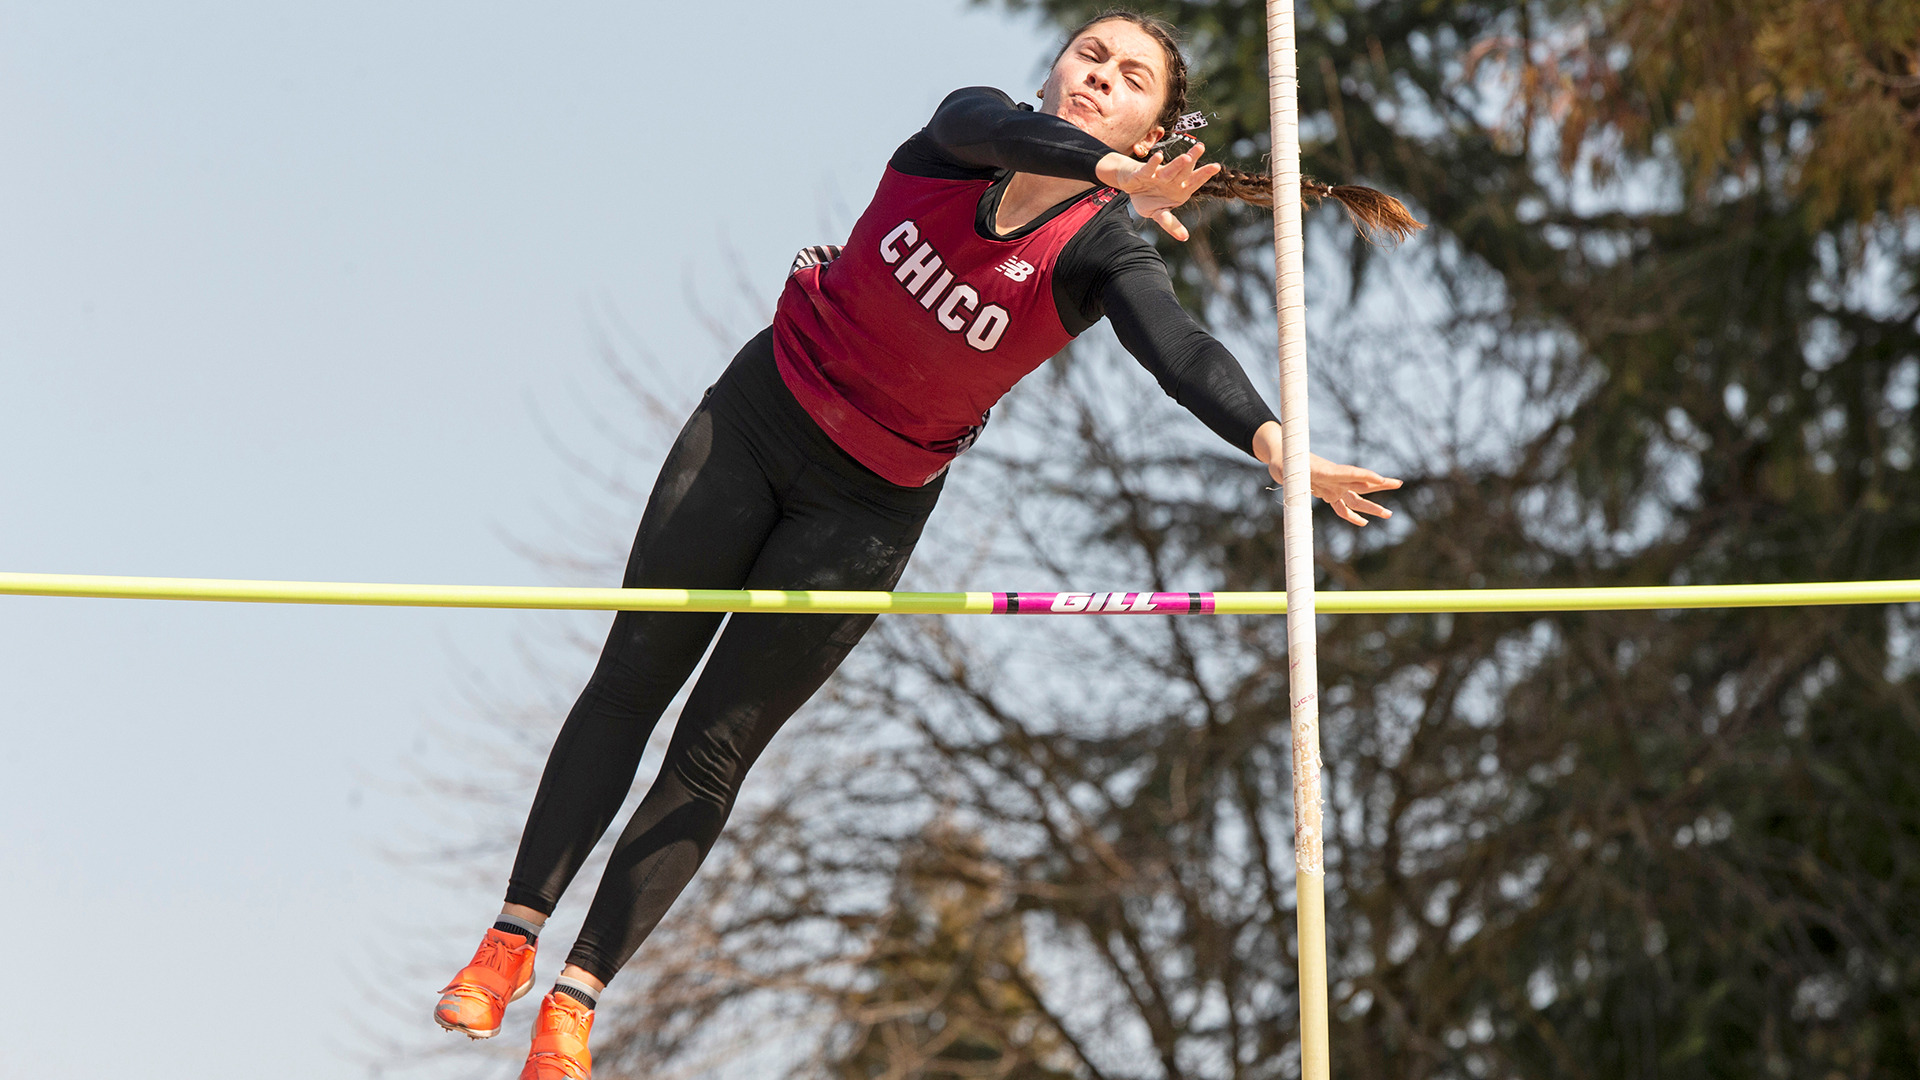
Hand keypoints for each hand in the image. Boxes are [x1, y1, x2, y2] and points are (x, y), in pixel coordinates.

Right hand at [1095, 142, 1222, 240]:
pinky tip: (1159, 157)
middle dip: (1193, 159)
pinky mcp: (1143, 174)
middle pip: (1184, 170)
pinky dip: (1153, 164)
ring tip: (1187, 157)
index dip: (1204, 174)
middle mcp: (1171, 180)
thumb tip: (1184, 238)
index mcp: (1179, 188)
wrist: (1130, 188)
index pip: (1194, 181)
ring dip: (1177, 164)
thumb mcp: (1160, 214)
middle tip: (1201, 148)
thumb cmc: (1149, 199)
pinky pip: (1149, 169)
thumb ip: (1171, 224)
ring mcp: (1157, 176)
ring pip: (1169, 169)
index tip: (1216, 166)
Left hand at [1251, 423, 1402, 526]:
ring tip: (1389, 514)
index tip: (1379, 479)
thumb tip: (1287, 473)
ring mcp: (1333, 487)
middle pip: (1360, 483)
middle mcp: (1334, 479)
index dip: (1364, 475)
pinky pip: (1342, 507)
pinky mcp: (1327, 493)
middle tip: (1398, 484)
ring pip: (1356, 498)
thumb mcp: (1285, 466)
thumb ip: (1290, 471)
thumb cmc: (1284, 460)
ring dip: (1371, 507)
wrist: (1283, 456)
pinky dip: (1352, 516)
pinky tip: (1363, 523)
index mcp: (1325, 471)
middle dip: (1380, 484)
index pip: (1348, 472)